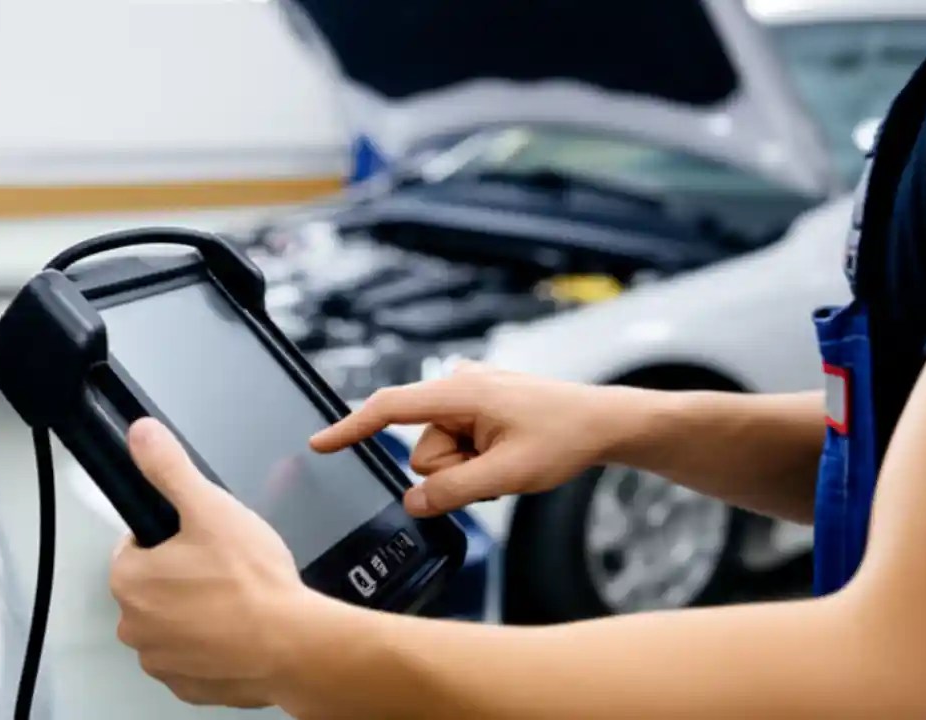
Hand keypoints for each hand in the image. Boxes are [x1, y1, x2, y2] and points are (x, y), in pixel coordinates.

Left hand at [109, 417, 314, 708]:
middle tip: (227, 568)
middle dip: (185, 576)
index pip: (137, 547)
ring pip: (175, 623)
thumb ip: (170, 469)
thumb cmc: (251, 580)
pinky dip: (214, 646)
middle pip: (155, 587)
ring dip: (198, 613)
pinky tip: (241, 630)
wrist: (292, 644)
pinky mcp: (189, 687)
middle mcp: (134, 627)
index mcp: (130, 581)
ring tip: (238, 599)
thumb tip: (141, 434)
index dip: (173, 537)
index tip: (205, 541)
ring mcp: (161, 662)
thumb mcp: (210, 507)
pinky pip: (195, 658)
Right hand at [311, 363, 630, 516]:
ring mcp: (470, 394)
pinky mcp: (479, 405)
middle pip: (422, 449)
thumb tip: (412, 502)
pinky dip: (476, 458)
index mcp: (460, 392)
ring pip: (441, 454)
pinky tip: (509, 453)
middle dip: (452, 471)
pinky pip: (458, 444)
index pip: (390, 409)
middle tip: (497, 469)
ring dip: (469, 468)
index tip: (319, 444)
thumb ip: (453, 492)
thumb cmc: (565, 437)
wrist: (606, 422)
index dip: (350, 428)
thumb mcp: (507, 474)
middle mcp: (459, 385)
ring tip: (509, 460)